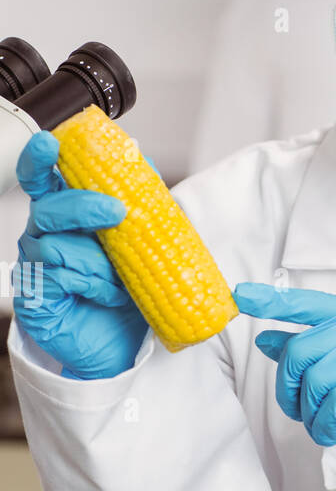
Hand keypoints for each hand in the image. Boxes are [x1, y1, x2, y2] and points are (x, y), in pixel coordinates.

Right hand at [13, 132, 148, 379]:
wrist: (118, 347)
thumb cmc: (122, 296)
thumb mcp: (141, 249)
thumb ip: (140, 209)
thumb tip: (147, 164)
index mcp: (64, 217)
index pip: (44, 179)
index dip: (41, 159)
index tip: (51, 143)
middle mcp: (43, 236)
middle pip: (47, 206)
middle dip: (82, 205)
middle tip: (116, 212)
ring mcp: (34, 265)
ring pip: (57, 244)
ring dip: (97, 261)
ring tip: (119, 280)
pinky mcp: (33, 295)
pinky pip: (59, 277)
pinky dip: (91, 284)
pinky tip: (106, 296)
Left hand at [234, 283, 335, 445]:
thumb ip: (312, 342)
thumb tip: (265, 341)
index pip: (306, 303)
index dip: (271, 300)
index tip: (240, 296)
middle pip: (298, 354)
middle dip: (288, 387)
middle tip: (296, 405)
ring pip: (311, 385)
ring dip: (308, 412)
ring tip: (318, 421)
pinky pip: (329, 410)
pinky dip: (323, 426)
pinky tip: (328, 431)